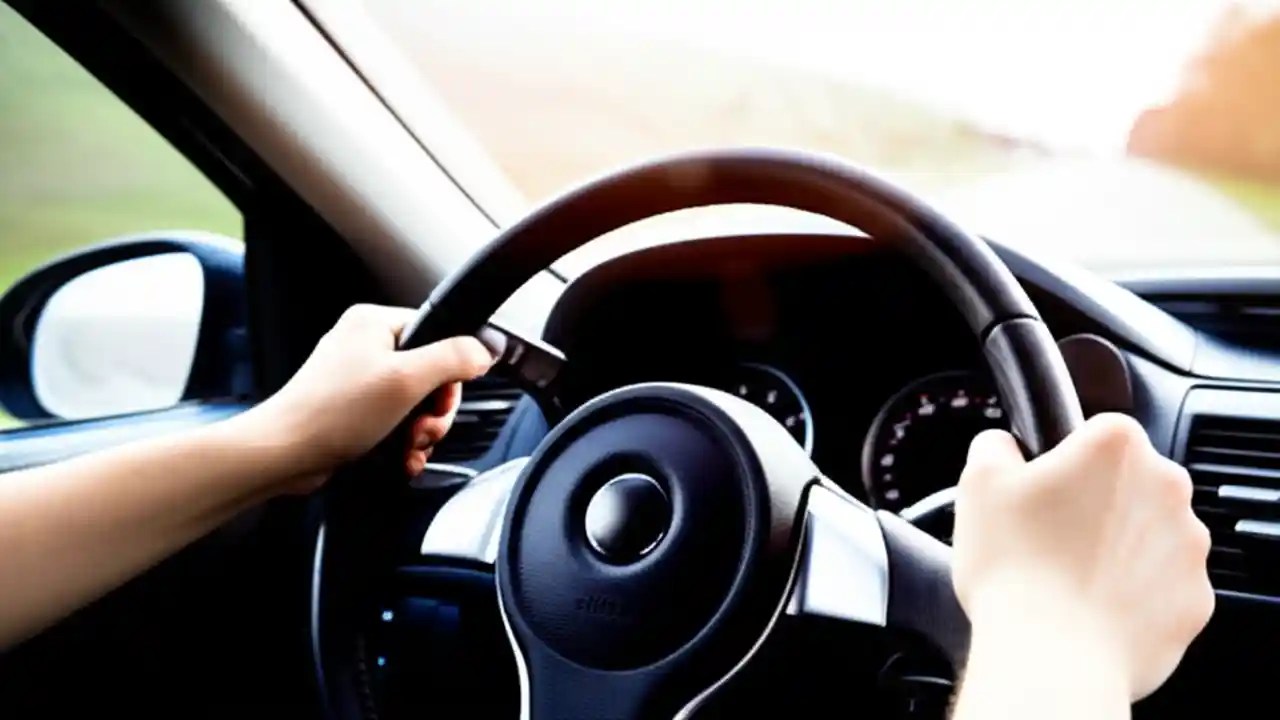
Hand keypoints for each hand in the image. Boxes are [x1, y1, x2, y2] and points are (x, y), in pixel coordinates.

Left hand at [246, 304, 494, 493]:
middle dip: (434, 410)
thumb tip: (484, 350)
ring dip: (421, 431)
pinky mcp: (352, 409)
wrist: (284, 454)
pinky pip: (395, 420)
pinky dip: (403, 441)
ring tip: (409, 447)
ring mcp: (357, 378)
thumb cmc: (332, 414)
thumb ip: (453, 358)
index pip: (438, 335)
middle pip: (430, 373)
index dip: (449, 373)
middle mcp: (364, 345)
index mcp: (374, 322)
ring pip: (416, 401)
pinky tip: (401, 458)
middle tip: (423, 428)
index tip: (442, 399)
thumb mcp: (407, 380)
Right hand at [953, 413, 1213, 700]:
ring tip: (1065, 577)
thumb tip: (1004, 446)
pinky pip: (1160, 585)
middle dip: (1094, 502)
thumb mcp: (978, 485)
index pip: (1094, 432)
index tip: (1040, 491)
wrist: (1052, 657)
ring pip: (1146, 533)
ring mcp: (1188, 546)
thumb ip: (994, 447)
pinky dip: (1132, 593)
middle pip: (1127, 482)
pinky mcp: (1194, 599)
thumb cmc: (1016, 567)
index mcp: (1116, 446)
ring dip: (1116, 546)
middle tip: (1046, 535)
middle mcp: (1166, 487)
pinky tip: (1089, 606)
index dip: (1062, 460)